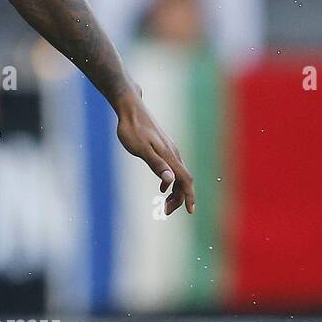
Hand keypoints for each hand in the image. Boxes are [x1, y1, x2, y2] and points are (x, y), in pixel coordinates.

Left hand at [114, 90, 195, 215]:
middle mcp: (174, 153)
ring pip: (178, 175)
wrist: (131, 109)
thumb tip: (170, 181)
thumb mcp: (141, 149)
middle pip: (183, 180)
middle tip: (165, 212)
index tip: (190, 211)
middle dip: (179, 198)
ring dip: (174, 191)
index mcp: (170, 156)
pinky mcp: (164, 147)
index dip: (188, 196)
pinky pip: (173, 168)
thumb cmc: (132, 129)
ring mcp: (170, 150)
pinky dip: (170, 181)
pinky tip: (162, 187)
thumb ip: (156, 164)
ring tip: (164, 204)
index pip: (185, 180)